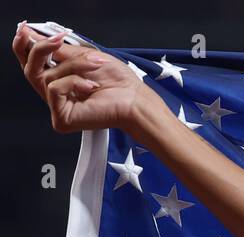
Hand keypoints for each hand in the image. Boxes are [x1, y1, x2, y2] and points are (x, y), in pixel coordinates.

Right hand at [12, 23, 153, 134]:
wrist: (136, 101)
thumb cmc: (120, 83)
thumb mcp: (85, 57)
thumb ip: (59, 50)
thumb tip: (33, 36)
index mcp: (60, 79)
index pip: (32, 62)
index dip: (26, 46)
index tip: (27, 30)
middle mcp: (56, 94)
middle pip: (30, 68)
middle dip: (42, 49)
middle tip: (57, 41)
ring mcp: (58, 107)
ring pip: (47, 76)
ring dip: (73, 66)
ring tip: (94, 67)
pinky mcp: (62, 118)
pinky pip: (54, 89)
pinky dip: (73, 82)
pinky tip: (91, 87)